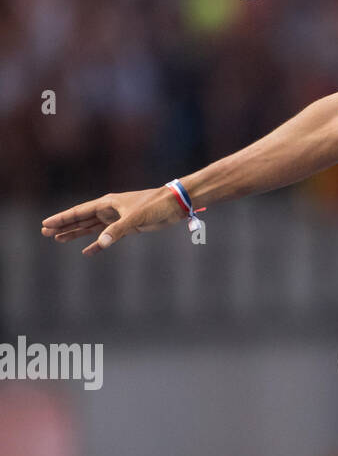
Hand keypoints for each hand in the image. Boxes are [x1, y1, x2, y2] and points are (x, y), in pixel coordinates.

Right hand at [40, 187, 186, 256]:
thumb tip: (101, 244)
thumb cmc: (155, 205)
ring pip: (91, 227)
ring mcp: (118, 219)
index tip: (45, 223)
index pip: (79, 211)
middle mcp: (110, 210)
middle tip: (45, 232)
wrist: (175, 204)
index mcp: (108, 203)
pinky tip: (88, 251)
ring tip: (58, 239)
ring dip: (76, 233)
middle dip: (64, 226)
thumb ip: (117, 230)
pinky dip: (98, 244)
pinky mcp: (128, 227)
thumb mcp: (135, 217)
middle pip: (81, 219)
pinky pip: (107, 237)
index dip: (62, 218)